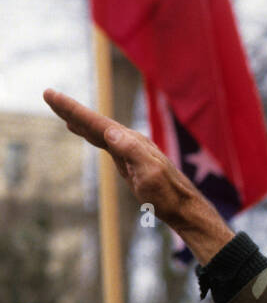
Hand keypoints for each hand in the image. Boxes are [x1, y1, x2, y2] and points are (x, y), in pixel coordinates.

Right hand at [42, 89, 233, 263]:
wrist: (183, 208)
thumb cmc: (167, 194)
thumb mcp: (149, 173)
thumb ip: (131, 151)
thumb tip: (111, 130)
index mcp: (131, 141)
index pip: (97, 122)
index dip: (73, 109)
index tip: (52, 95)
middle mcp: (129, 141)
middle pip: (95, 121)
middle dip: (71, 109)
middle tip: (48, 94)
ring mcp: (129, 150)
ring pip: (98, 130)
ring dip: (79, 119)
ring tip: (59, 109)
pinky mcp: (128, 161)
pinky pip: (104, 142)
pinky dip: (90, 133)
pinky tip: (83, 131)